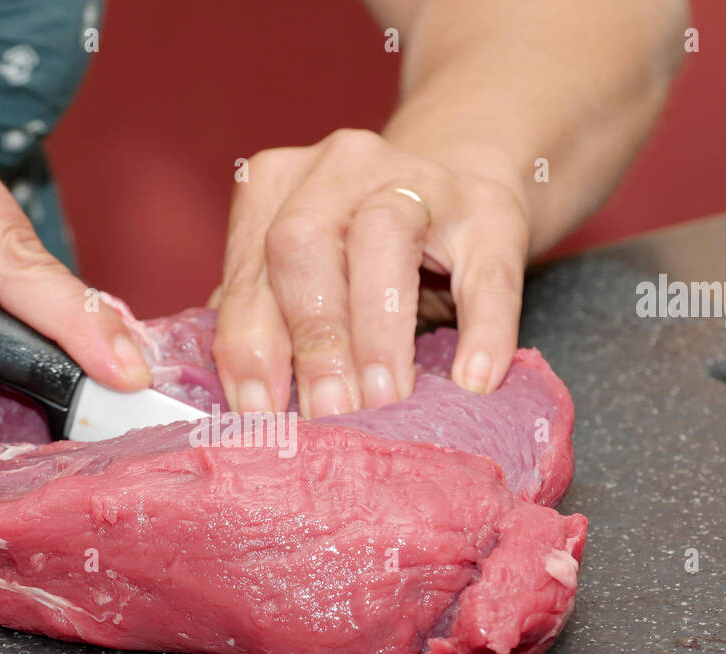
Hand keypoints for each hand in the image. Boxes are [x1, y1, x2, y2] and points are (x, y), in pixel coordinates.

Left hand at [210, 128, 530, 416]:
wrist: (458, 197)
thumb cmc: (360, 255)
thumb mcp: (302, 274)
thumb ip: (262, 314)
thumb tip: (233, 397)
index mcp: (277, 183)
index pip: (251, 266)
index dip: (249, 344)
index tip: (259, 412)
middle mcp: (340, 167)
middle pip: (303, 243)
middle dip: (311, 339)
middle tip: (326, 415)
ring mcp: (419, 179)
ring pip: (383, 239)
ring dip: (378, 334)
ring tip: (383, 403)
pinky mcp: (492, 210)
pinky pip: (486, 272)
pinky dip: (481, 330)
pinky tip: (473, 380)